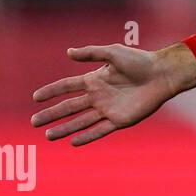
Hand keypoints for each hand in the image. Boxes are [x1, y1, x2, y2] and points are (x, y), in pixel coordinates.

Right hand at [30, 43, 195, 145]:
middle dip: (51, 114)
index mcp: (94, 80)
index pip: (67, 86)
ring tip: (48, 136)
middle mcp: (98, 96)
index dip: (51, 91)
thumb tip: (68, 52)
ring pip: (81, 121)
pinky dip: (87, 136)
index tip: (35, 98)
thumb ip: (91, 53)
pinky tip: (73, 142)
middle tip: (34, 122)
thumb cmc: (140, 61)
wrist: (162, 74)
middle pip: (69, 107)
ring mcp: (108, 109)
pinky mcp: (120, 120)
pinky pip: (100, 130)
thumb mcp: (113, 53)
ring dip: (65, 128)